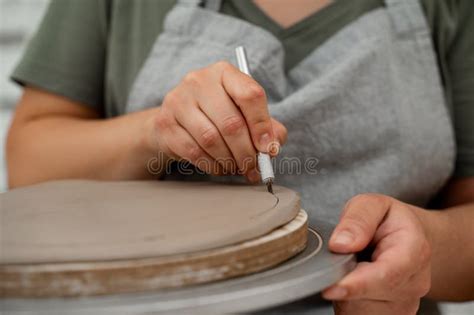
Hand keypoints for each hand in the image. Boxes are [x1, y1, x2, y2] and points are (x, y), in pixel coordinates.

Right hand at [146, 61, 286, 180]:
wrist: (176, 120)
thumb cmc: (217, 116)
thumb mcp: (245, 114)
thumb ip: (267, 127)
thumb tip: (272, 147)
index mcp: (225, 73)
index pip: (250, 95)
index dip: (262, 126)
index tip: (268, 148)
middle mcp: (199, 81)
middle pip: (231, 123)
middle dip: (246, 152)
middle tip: (253, 168)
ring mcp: (178, 100)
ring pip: (211, 140)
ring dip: (229, 161)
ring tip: (236, 167)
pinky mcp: (165, 123)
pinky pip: (194, 151)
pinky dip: (212, 165)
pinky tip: (219, 166)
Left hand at [322, 194, 431, 314]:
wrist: (408, 239)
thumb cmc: (388, 221)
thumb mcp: (373, 204)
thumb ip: (358, 219)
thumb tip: (340, 244)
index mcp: (414, 250)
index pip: (386, 275)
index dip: (356, 284)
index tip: (331, 288)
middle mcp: (415, 283)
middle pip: (369, 297)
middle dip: (345, 282)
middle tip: (341, 260)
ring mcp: (405, 304)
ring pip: (361, 312)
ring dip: (346, 295)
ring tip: (352, 269)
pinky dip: (349, 303)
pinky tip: (354, 284)